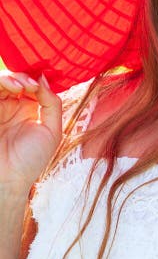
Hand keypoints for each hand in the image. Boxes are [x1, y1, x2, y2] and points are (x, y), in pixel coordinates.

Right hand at [0, 70, 61, 191]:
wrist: (8, 180)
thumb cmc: (31, 160)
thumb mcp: (52, 131)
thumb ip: (52, 104)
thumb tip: (44, 78)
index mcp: (31, 109)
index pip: (33, 84)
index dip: (37, 79)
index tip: (41, 83)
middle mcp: (13, 106)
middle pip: (16, 80)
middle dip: (23, 77)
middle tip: (30, 85)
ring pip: (1, 82)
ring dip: (11, 78)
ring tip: (21, 87)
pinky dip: (1, 83)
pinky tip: (12, 88)